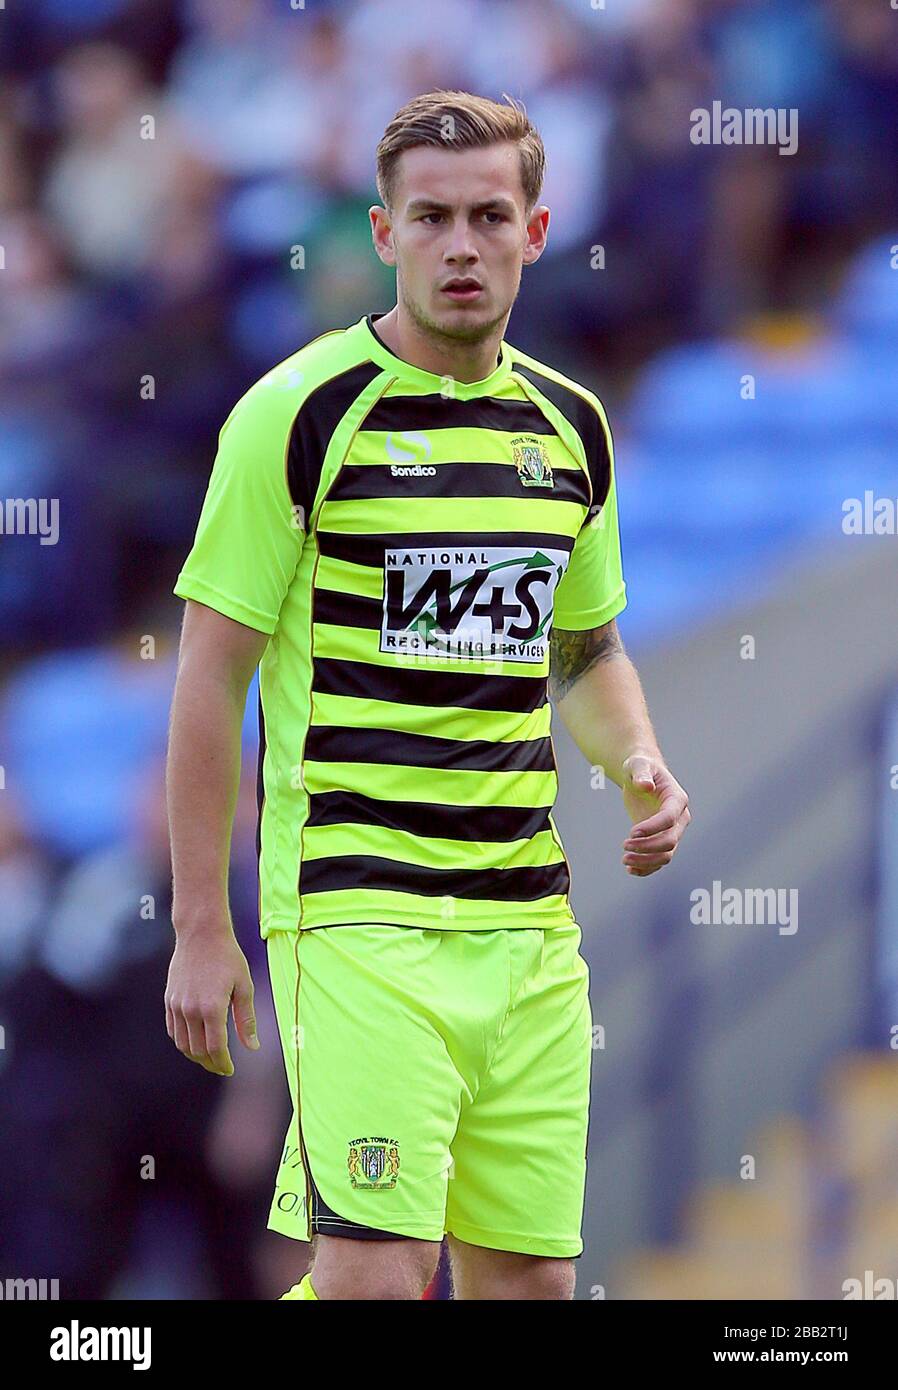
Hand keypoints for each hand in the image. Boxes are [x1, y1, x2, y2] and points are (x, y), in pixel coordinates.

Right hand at [165, 924, 259, 1074]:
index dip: (223, 1063)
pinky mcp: (169, 1000)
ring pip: (182, 1044)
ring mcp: (177, 1005)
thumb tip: (253, 1047)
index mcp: (212, 1008)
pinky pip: (173, 1030)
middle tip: (222, 1067)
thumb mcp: (244, 986)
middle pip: (198, 1051)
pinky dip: (182, 1042)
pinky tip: (194, 1042)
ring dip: (196, 1056)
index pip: (216, 1049)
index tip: (230, 1069)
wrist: (201, 934)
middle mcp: (191, 1010)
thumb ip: (247, 1019)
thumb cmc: (228, 958)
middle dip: (211, 1064)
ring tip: (209, 1058)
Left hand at [620, 754, 689, 876]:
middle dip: (648, 847)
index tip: (631, 832)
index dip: (652, 828)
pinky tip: (631, 869)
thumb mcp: (637, 765)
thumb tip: (646, 785)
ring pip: (666, 854)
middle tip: (624, 846)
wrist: (642, 777)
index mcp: (677, 799)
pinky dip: (647, 868)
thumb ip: (641, 773)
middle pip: (670, 840)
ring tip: (624, 860)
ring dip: (646, 861)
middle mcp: (680, 818)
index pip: (669, 819)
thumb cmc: (640, 767)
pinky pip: (659, 860)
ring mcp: (672, 831)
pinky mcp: (661, 840)